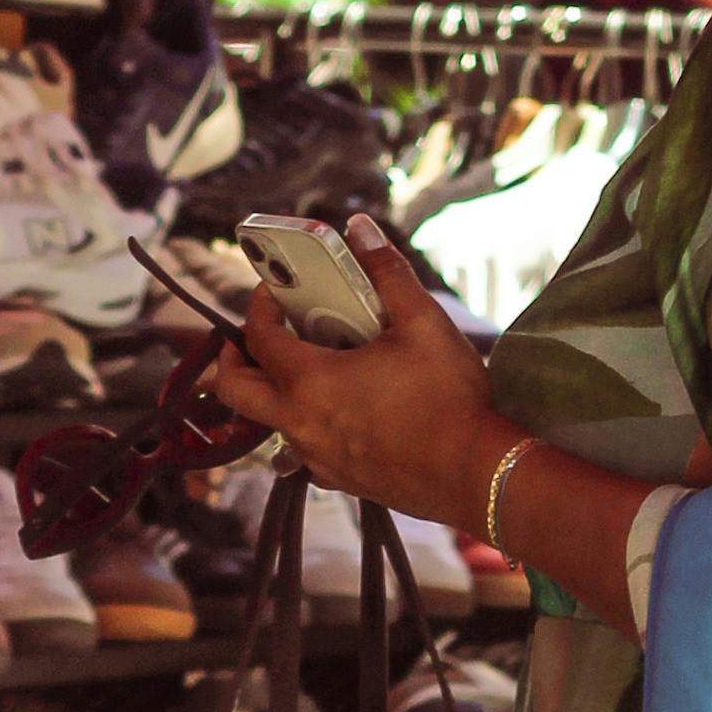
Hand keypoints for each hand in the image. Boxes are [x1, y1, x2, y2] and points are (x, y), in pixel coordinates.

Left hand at [210, 216, 507, 529]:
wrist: (476, 474)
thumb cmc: (450, 400)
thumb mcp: (422, 322)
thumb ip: (386, 271)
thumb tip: (359, 230)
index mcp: (310, 382)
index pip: (258, 336)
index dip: (259, 305)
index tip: (274, 289)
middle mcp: (300, 424)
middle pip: (235, 390)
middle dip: (236, 357)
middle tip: (259, 335)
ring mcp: (317, 458)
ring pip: (269, 422)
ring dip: (276, 390)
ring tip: (313, 365)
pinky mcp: (340, 481)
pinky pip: (303, 450)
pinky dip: (307, 423)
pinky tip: (345, 408)